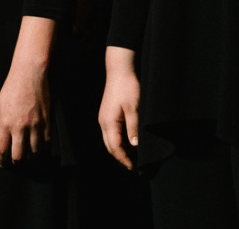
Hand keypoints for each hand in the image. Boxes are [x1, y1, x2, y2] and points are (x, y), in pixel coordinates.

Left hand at [0, 63, 50, 165]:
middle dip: (16, 162)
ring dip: (30, 157)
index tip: (2, 164)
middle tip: (15, 162)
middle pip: (19, 157)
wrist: (29, 76)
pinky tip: (37, 147)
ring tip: (27, 156)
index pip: (2, 150)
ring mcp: (35, 126)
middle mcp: (20, 128)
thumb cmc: (11, 89)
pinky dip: (41, 148)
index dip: (2, 161)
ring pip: (34, 153)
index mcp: (5, 124)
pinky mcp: (46, 123)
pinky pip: (45, 143)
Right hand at [98, 47, 139, 169]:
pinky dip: (118, 142)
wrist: (119, 71)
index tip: (134, 168)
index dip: (124, 159)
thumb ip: (133, 128)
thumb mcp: (134, 108)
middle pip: (109, 146)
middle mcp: (103, 122)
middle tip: (133, 166)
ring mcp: (104, 118)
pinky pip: (110, 133)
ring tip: (132, 157)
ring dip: (119, 150)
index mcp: (109, 122)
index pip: (115, 147)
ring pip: (109, 140)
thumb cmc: (127, 88)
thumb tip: (135, 146)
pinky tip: (128, 143)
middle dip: (120, 157)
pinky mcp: (107, 114)